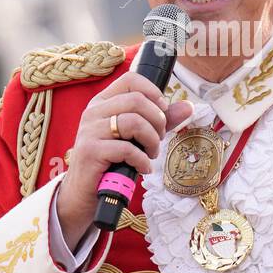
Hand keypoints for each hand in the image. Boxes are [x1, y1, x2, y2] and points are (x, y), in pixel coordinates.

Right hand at [57, 71, 192, 247]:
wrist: (85, 193)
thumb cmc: (112, 162)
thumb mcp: (136, 137)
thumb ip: (159, 120)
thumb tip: (188, 106)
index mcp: (103, 102)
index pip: (131, 80)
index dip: (153, 92)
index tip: (162, 112)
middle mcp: (93, 112)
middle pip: (136, 101)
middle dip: (157, 121)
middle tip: (158, 140)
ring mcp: (90, 131)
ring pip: (133, 122)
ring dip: (152, 141)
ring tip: (151, 154)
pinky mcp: (90, 152)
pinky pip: (126, 149)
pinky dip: (142, 160)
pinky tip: (143, 168)